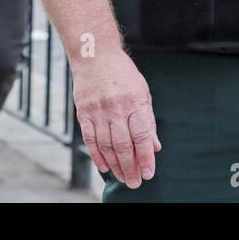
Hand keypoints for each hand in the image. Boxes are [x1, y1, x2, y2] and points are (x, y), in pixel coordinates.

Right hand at [71, 50, 160, 188]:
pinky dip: (97, 156)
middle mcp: (116, 108)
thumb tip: (154, 146)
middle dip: (131, 167)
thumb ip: (148, 120)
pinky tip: (104, 167)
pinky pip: (90, 140)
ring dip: (115, 165)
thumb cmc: (123, 74)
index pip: (142, 136)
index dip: (146, 157)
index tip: (149, 173)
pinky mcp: (84, 113)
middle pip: (124, 145)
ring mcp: (98, 111)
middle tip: (135, 182)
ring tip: (123, 178)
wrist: (96, 56)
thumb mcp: (143, 93)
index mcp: (135, 102)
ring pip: (107, 146)